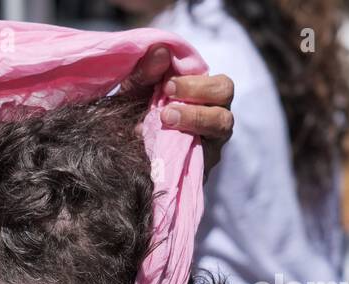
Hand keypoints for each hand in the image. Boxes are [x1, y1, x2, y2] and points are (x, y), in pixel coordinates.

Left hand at [123, 44, 234, 178]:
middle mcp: (214, 119)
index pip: (219, 85)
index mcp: (204, 98)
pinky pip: (203, 158)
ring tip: (165, 120)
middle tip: (167, 104)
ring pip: (222, 127)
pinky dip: (181, 150)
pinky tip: (157, 148)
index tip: (168, 84)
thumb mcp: (134, 93)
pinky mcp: (201, 168)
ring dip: (195, 119)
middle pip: (226, 102)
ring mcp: (210, 146)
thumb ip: (145, 73)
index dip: (197, 83)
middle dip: (200, 98)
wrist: (121, 159)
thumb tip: (161, 51)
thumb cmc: (134, 117)